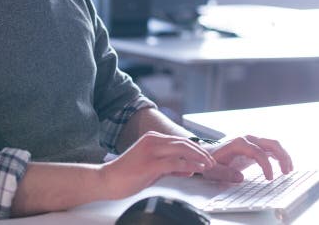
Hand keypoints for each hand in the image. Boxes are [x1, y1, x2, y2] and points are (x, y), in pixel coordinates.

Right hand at [100, 131, 216, 198]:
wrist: (107, 180)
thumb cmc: (127, 175)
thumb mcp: (152, 168)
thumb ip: (170, 167)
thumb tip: (188, 169)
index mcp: (153, 138)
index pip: (180, 140)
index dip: (196, 149)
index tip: (207, 158)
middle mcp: (153, 140)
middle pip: (184, 143)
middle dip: (201, 153)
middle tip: (212, 162)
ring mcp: (151, 151)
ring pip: (182, 150)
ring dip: (198, 158)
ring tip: (208, 166)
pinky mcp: (149, 163)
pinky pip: (174, 163)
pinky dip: (188, 166)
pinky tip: (196, 170)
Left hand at [200, 135, 293, 182]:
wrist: (208, 153)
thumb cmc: (210, 162)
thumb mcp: (212, 170)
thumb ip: (224, 173)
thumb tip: (240, 178)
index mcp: (238, 143)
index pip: (257, 152)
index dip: (266, 165)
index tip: (270, 178)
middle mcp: (247, 138)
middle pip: (270, 143)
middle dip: (282, 156)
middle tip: (286, 172)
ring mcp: (253, 141)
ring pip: (273, 144)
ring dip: (284, 155)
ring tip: (289, 170)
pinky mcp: (255, 146)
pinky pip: (271, 148)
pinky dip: (280, 155)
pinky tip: (284, 166)